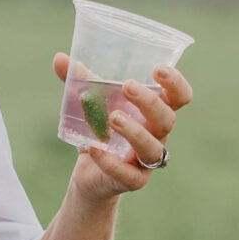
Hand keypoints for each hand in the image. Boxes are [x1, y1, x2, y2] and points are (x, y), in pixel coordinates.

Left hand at [53, 52, 191, 202]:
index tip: (158, 69)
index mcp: (154, 112)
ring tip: (113, 117)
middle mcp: (157, 135)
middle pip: (167, 119)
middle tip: (128, 87)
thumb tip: (59, 58)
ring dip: (135, 132)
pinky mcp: (132, 180)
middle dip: (150, 102)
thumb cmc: (101, 128)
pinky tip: (93, 148)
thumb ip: (79, 80)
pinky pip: (128, 175)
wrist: (89, 172)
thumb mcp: (91, 102)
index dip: (176, 84)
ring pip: (152, 149)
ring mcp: (146, 160)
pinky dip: (111, 162)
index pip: (179, 97)